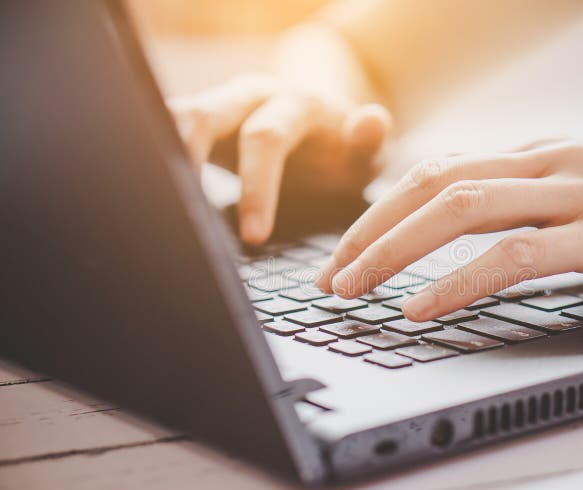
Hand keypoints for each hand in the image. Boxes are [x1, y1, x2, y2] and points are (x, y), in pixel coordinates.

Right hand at [169, 74, 390, 243]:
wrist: (322, 115)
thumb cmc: (343, 146)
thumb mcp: (365, 148)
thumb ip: (368, 140)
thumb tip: (372, 121)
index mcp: (295, 103)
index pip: (266, 138)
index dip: (257, 187)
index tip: (254, 236)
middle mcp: (251, 96)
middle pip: (206, 115)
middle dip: (188, 161)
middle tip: (180, 217)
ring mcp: (222, 104)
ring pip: (176, 116)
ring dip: (159, 153)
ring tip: (152, 205)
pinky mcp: (201, 120)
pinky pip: (166, 128)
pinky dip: (154, 155)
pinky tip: (145, 192)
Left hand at [317, 139, 582, 320]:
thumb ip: (529, 207)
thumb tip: (464, 228)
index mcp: (545, 154)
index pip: (440, 172)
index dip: (383, 212)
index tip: (347, 254)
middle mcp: (556, 160)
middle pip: (436, 184)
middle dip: (371, 232)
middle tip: (331, 277)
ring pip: (465, 209)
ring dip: (396, 252)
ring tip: (354, 291)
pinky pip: (518, 255)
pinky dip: (460, 281)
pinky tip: (422, 308)